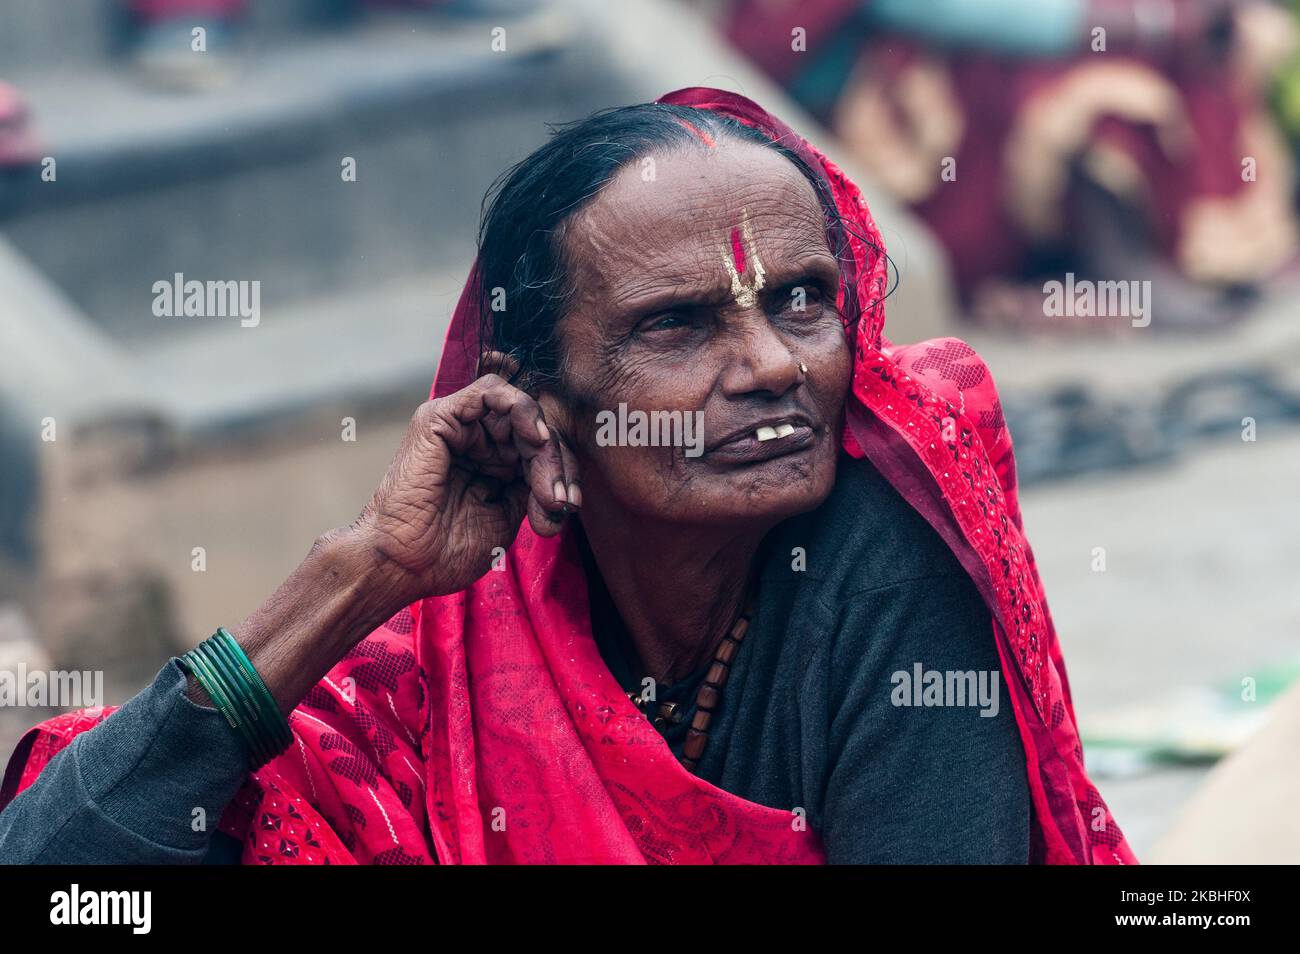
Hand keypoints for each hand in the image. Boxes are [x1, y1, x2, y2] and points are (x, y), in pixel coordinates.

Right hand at [347, 372, 580, 604]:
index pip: (539, 448)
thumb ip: (531, 486)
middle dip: (555, 460)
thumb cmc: (447, 550)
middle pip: (533, 427)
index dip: (561, 470)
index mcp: (491, 462)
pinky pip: (490, 390)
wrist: (404, 565)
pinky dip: (520, 407)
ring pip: (518, 408)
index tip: (567, 507)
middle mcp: (476, 439)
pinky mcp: (439, 417)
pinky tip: (534, 437)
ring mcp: (458, 426)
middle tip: (558, 499)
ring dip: (541, 438)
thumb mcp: (506, 516)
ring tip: (545, 472)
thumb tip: (563, 476)